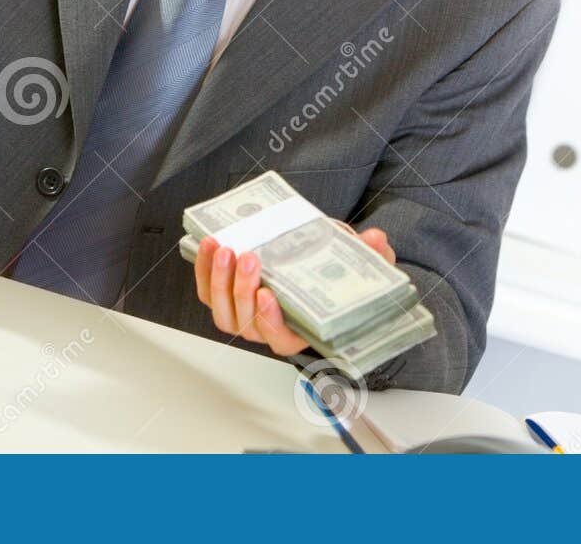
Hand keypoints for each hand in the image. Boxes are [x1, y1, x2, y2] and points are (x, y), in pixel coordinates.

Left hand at [194, 226, 396, 355]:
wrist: (314, 263)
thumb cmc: (335, 275)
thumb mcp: (363, 266)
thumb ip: (373, 255)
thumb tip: (376, 239)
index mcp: (300, 332)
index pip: (281, 340)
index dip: (271, 321)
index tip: (269, 295)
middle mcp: (268, 329)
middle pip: (246, 323)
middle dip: (242, 289)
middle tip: (249, 258)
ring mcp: (244, 315)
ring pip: (223, 310)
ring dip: (219, 279)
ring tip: (226, 248)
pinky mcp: (226, 297)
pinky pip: (208, 291)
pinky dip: (204, 269)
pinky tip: (209, 244)